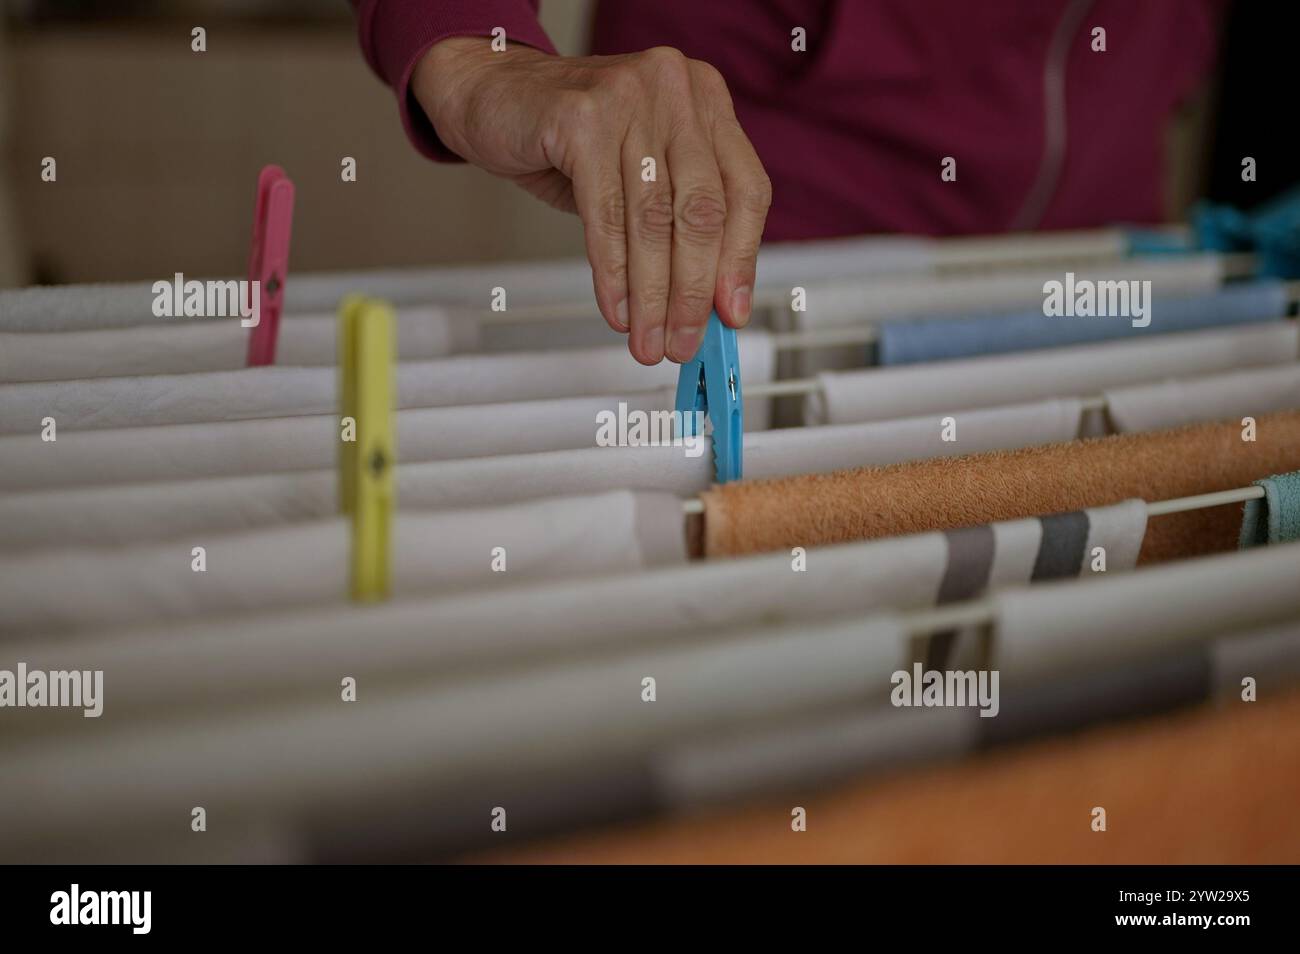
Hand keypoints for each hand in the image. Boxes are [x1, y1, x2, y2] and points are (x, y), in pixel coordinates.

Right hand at [413, 38, 771, 363]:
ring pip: (652, 219)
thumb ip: (678, 224)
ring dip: (652, 295)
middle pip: (702, 209)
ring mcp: (630, 97)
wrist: (491, 95)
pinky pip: (605, 215)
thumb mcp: (639, 172)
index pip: (745, 190)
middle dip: (693, 290)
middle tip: (683, 341)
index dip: (742, 259)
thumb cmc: (568, 139)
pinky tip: (617, 310)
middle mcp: (676, 89)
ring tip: (648, 339)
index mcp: (705, 100)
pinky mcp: (582, 118)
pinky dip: (612, 275)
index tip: (731, 314)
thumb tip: (707, 304)